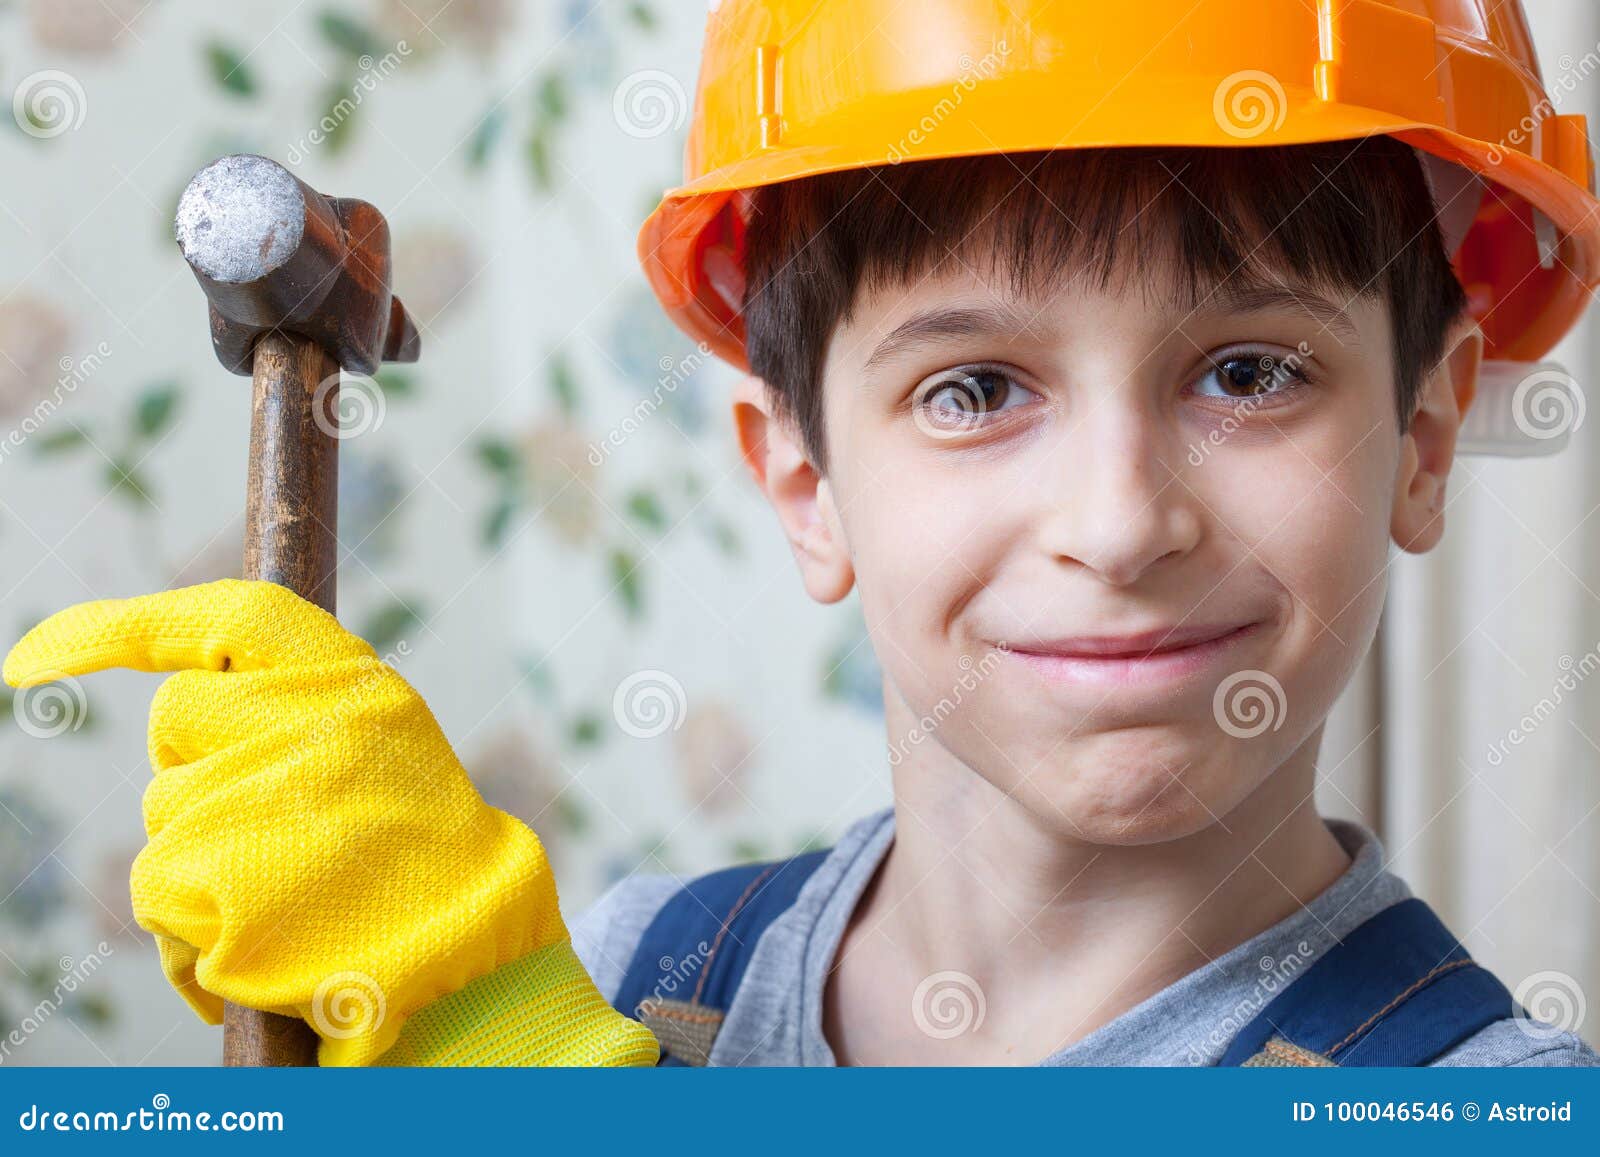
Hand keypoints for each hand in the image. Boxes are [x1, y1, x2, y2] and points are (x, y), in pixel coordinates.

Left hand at [4, 579, 656, 1065]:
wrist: (468, 955)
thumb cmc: (420, 855)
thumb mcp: (377, 742)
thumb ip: (295, 705)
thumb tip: (185, 694)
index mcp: (355, 682)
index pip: (225, 617)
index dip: (121, 626)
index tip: (34, 658)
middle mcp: (311, 721)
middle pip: (180, 716)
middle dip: (200, 766)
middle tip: (277, 823)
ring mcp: (263, 794)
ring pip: (167, 811)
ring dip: (204, 854)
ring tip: (292, 894)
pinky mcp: (221, 876)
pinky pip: (160, 890)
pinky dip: (194, 924)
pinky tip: (264, 942)